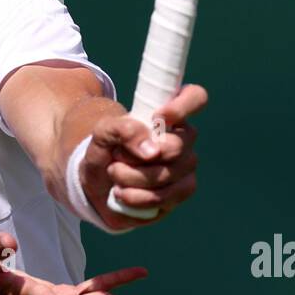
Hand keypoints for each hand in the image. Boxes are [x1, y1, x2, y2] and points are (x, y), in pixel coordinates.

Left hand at [83, 83, 206, 227]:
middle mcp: (184, 138)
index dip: (183, 106)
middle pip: (176, 147)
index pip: (195, 97)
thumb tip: (152, 151)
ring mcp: (187, 166)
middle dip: (137, 157)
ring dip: (131, 177)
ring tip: (115, 174)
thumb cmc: (106, 150)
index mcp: (170, 114)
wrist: (99, 183)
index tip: (158, 117)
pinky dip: (136, 197)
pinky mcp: (182, 191)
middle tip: (117, 156)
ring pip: (166, 175)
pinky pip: (164, 197)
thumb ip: (122, 129)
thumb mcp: (102, 133)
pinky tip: (122, 193)